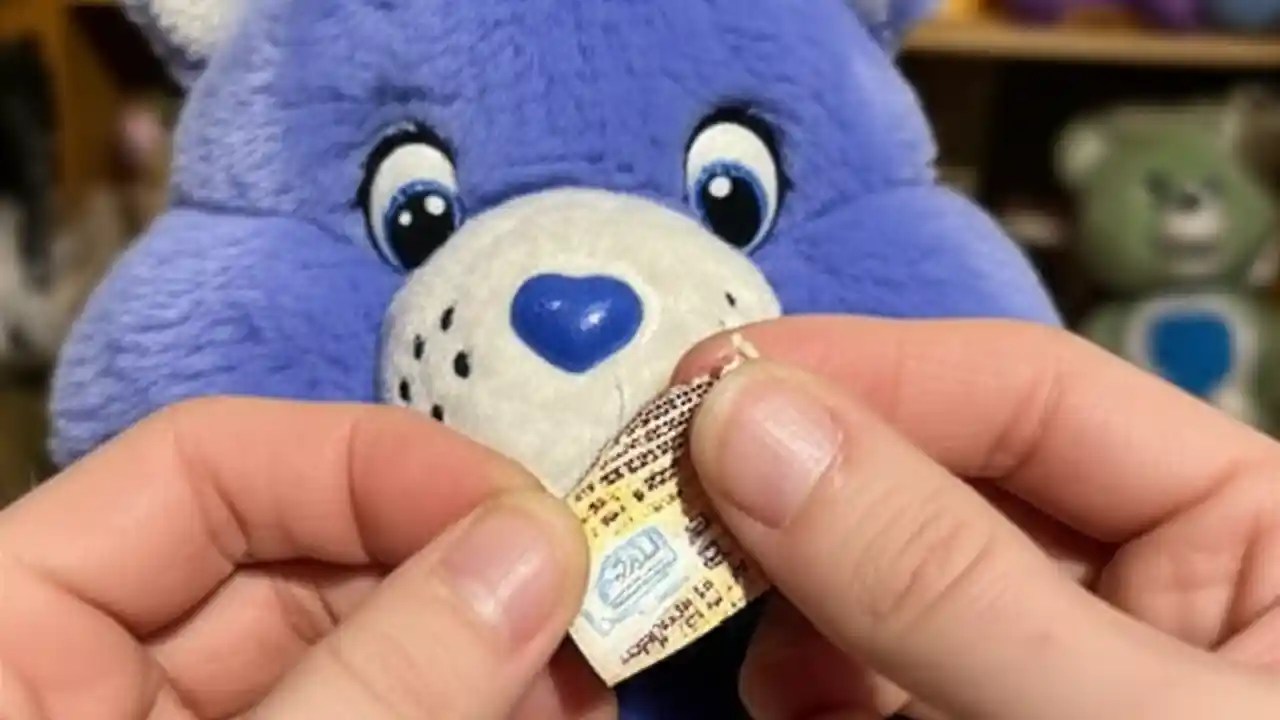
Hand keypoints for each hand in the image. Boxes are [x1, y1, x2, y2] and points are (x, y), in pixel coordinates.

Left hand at [0, 399, 612, 718]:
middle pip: (302, 563)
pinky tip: (546, 714)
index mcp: (11, 629)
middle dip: (459, 575)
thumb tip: (535, 551)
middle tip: (587, 607)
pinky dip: (460, 707)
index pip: (201, 466)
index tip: (525, 511)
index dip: (374, 463)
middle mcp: (95, 673)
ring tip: (588, 678)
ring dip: (485, 649)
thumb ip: (370, 682)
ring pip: (356, 653)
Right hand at [682, 317, 1279, 718]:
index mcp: (1247, 530)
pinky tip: (775, 692)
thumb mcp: (1121, 716)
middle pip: (938, 479)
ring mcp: (1050, 664)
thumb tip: (752, 419)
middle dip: (800, 484)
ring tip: (714, 612)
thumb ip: (947, 579)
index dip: (862, 370)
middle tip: (672, 495)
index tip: (709, 385)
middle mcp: (1144, 583)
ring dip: (785, 587)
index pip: (1031, 390)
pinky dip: (805, 675)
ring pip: (886, 577)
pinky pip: (873, 671)